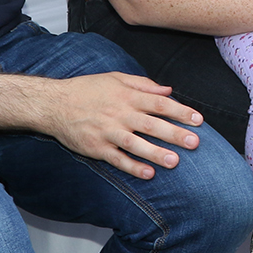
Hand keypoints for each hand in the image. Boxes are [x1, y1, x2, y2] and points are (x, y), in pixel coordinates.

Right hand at [40, 72, 204, 178]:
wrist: (54, 104)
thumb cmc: (88, 89)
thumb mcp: (116, 78)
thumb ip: (144, 84)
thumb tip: (168, 90)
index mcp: (128, 96)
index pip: (160, 104)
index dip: (181, 111)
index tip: (199, 120)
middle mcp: (120, 114)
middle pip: (152, 124)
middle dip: (174, 134)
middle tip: (195, 143)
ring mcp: (108, 132)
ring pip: (135, 144)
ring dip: (156, 153)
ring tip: (175, 162)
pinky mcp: (97, 148)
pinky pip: (117, 159)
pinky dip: (132, 167)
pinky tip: (148, 174)